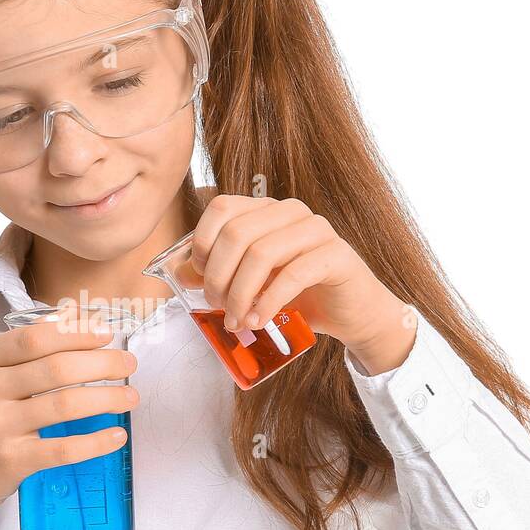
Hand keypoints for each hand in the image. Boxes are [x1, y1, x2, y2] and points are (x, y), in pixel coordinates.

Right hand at [0, 309, 139, 529]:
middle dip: (102, 363)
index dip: (77, 332)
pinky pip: (63, 449)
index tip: (107, 332)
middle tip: (129, 363)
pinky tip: (118, 435)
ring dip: (107, 399)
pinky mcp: (12, 461)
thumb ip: (27, 350)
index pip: (36, 336)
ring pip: (65, 406)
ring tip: (131, 397)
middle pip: (57, 369)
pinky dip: (96, 442)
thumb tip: (80, 319)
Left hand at [188, 194, 416, 375]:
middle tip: (216, 307)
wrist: (351, 314)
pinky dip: (268, 302)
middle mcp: (290, 211)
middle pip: (237, 233)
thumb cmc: (299, 296)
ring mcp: (316, 229)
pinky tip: (259, 321)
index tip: (199, 276)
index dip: (202, 242)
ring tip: (236, 320)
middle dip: (218, 276)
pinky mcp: (336, 254)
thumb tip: (178, 273)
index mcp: (267, 210)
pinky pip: (292, 274)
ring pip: (261, 253)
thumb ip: (218, 273)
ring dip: (240, 293)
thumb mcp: (252, 284)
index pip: (222, 208)